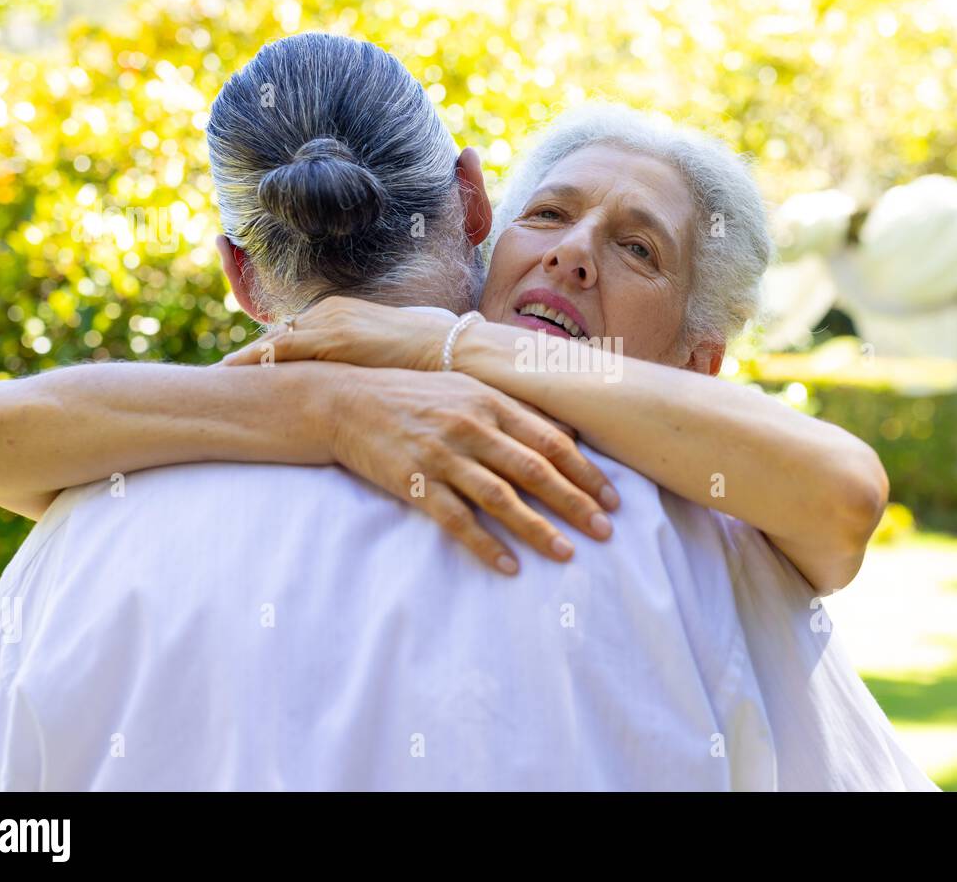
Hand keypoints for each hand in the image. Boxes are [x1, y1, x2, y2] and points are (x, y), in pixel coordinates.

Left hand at [223, 295, 449, 372]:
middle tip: (217, 377)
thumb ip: (360, 363)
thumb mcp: (384, 357)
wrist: (449, 349)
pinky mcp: (332, 337)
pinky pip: (281, 349)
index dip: (266, 352)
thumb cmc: (426, 360)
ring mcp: (329, 321)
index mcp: (340, 313)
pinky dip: (253, 361)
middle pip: (276, 335)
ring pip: (272, 341)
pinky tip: (231, 374)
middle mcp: (329, 311)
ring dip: (243, 360)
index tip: (241, 369)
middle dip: (247, 357)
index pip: (292, 332)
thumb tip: (352, 383)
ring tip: (215, 379)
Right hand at [320, 365, 619, 574]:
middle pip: (534, 470)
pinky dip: (485, 545)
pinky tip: (509, 566)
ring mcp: (443, 455)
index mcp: (489, 402)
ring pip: (501, 497)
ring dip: (538, 528)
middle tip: (605, 531)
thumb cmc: (413, 397)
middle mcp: (471, 426)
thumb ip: (512, 411)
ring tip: (567, 553)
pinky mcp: (415, 482)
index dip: (585, 471)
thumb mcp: (466, 390)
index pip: (550, 440)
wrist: (345, 402)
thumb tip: (564, 432)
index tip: (612, 497)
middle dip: (575, 503)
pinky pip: (457, 520)